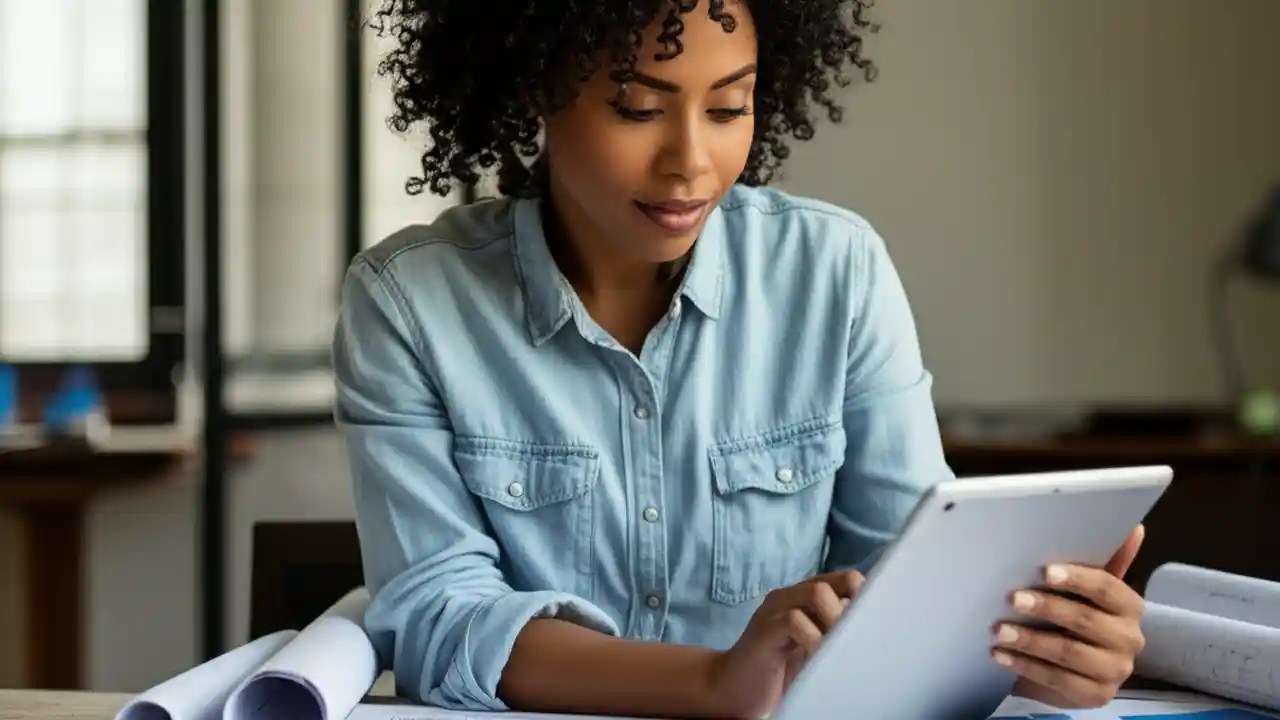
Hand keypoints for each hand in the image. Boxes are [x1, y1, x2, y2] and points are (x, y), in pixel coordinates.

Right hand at [709, 570, 864, 718]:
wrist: (730, 687)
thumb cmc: (776, 671)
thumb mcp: (812, 648)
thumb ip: (831, 632)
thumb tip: (871, 629)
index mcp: (803, 598)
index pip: (844, 580)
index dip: (864, 597)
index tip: (875, 625)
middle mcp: (789, 596)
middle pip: (834, 582)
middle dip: (851, 610)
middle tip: (855, 640)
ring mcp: (775, 609)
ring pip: (817, 592)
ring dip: (835, 620)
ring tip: (838, 648)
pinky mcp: (764, 629)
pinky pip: (795, 620)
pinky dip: (813, 639)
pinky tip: (816, 657)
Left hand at [997, 525, 1146, 707]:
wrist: (1078, 668)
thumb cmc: (1078, 618)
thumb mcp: (1089, 590)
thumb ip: (1107, 560)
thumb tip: (1134, 528)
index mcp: (1130, 607)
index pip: (1107, 588)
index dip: (1077, 579)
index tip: (1045, 571)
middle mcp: (1130, 639)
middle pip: (1085, 619)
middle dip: (1046, 607)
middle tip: (1012, 598)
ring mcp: (1115, 671)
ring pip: (1069, 652)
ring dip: (1029, 639)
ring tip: (999, 630)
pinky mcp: (1096, 695)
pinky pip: (1058, 679)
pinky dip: (1026, 665)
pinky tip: (1001, 655)